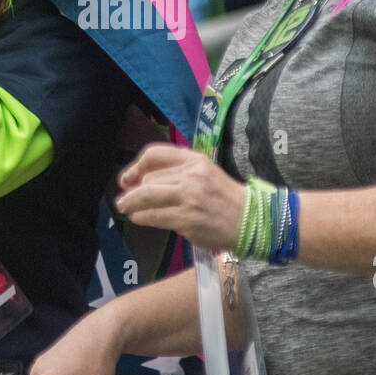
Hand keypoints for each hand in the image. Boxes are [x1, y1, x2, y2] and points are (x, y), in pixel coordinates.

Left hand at [114, 143, 244, 253]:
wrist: (251, 219)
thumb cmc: (224, 197)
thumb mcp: (204, 173)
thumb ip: (176, 173)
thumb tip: (139, 181)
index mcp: (194, 159)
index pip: (154, 154)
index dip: (135, 166)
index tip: (127, 178)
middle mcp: (191, 175)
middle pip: (148, 179)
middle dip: (131, 192)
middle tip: (124, 201)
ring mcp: (189, 197)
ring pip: (147, 197)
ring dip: (131, 205)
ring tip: (126, 209)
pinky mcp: (188, 219)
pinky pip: (155, 216)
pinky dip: (142, 217)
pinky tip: (139, 218)